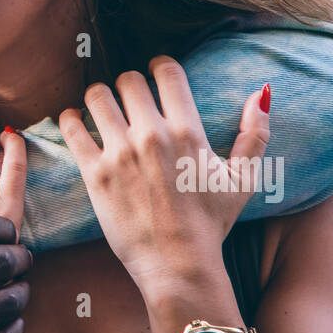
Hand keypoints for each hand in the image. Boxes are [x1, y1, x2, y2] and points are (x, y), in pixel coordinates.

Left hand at [58, 56, 270, 296]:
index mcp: (187, 132)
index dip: (160, 66)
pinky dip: (70, 118)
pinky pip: (72, 128)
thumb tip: (262, 93)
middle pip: (128, 80)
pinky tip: (76, 121)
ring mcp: (120, 154)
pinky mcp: (94, 173)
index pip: (166, 72)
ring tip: (102, 107)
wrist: (178, 265)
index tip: (155, 74)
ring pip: (97, 96)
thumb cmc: (211, 224)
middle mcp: (152, 136)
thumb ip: (255, 134)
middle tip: (128, 97)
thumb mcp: (243, 180)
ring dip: (98, 96)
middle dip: (128, 83)